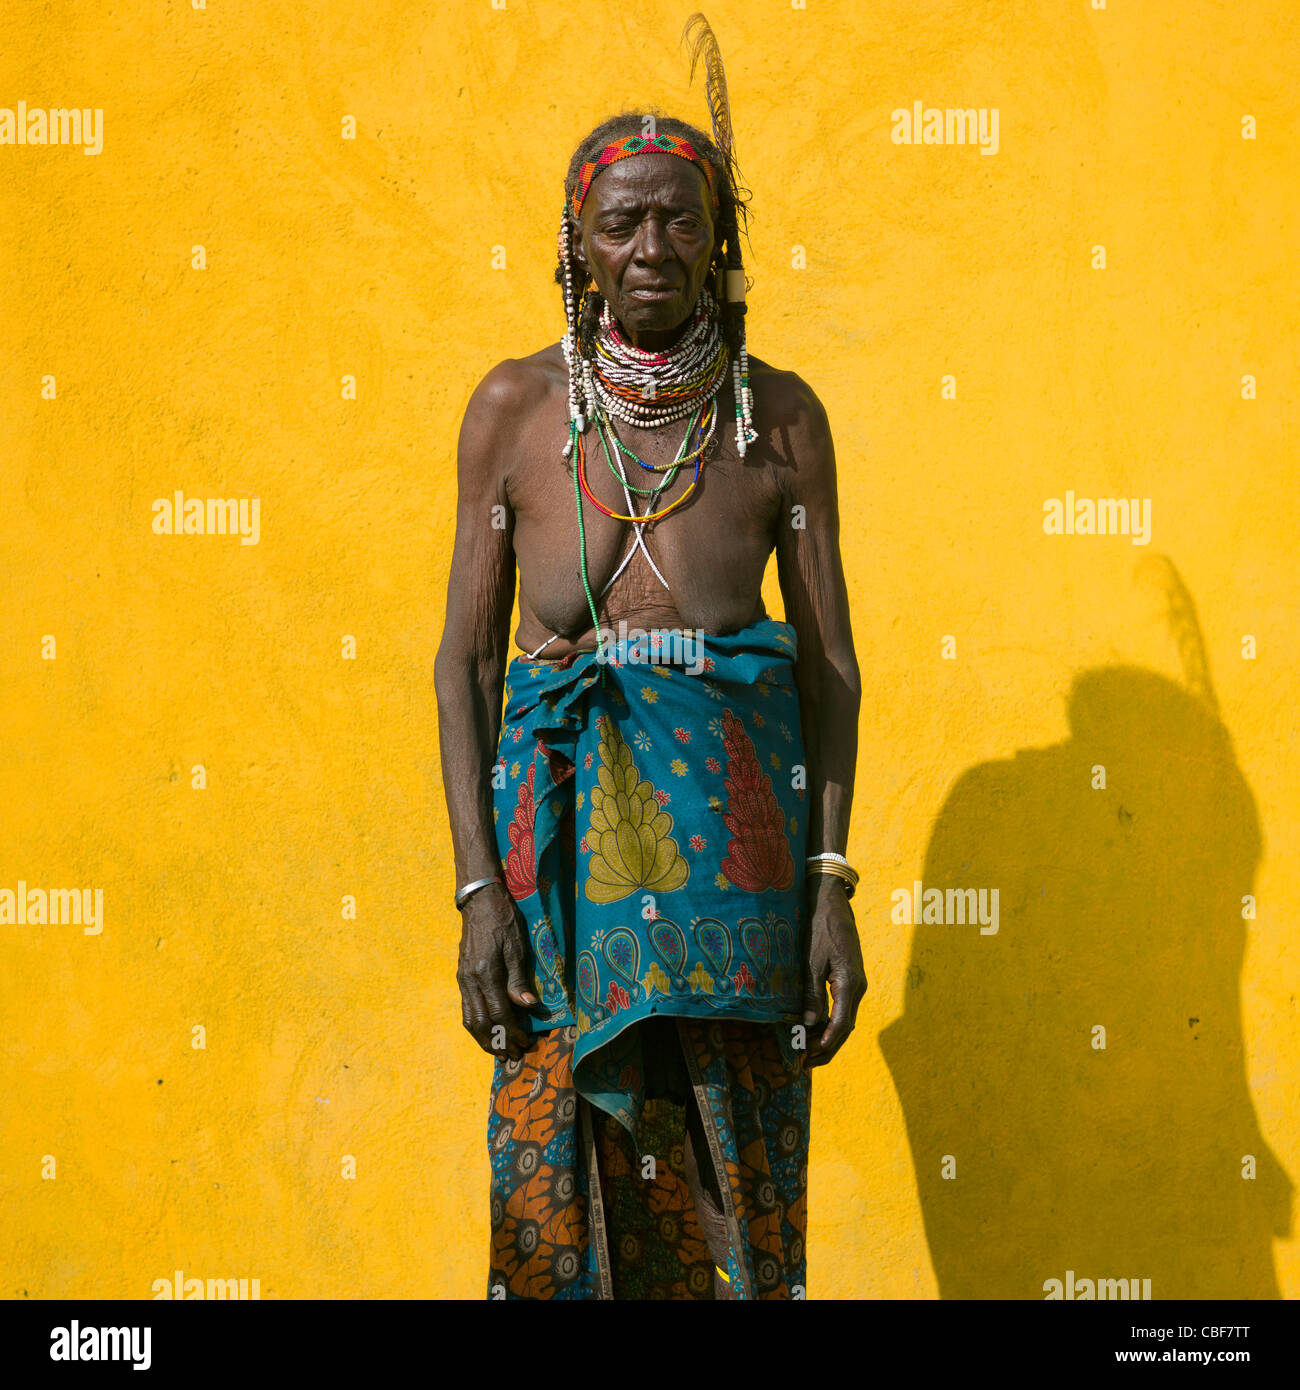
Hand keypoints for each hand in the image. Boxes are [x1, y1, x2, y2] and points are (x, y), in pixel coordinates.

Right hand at [456, 882, 539, 1059]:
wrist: (479, 901)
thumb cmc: (503, 920)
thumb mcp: (517, 947)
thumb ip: (519, 980)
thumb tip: (528, 1008)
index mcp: (486, 973)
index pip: (499, 1013)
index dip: (514, 1031)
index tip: (527, 1042)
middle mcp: (470, 980)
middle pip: (480, 1024)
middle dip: (498, 1043)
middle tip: (514, 1055)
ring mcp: (463, 980)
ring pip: (469, 1020)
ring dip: (484, 1039)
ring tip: (500, 1051)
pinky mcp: (462, 977)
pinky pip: (466, 1009)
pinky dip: (476, 1026)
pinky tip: (488, 1031)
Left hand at [801, 876, 866, 1067]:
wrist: (832, 902)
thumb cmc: (819, 928)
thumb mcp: (811, 960)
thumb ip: (812, 992)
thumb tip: (809, 1023)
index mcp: (850, 983)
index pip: (841, 1023)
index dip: (826, 1043)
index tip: (810, 1056)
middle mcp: (858, 986)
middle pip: (846, 1027)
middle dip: (828, 1047)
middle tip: (807, 1062)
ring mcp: (856, 982)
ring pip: (846, 1018)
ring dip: (829, 1036)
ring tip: (810, 1051)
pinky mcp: (850, 977)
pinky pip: (843, 1007)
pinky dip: (831, 1022)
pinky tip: (816, 1027)